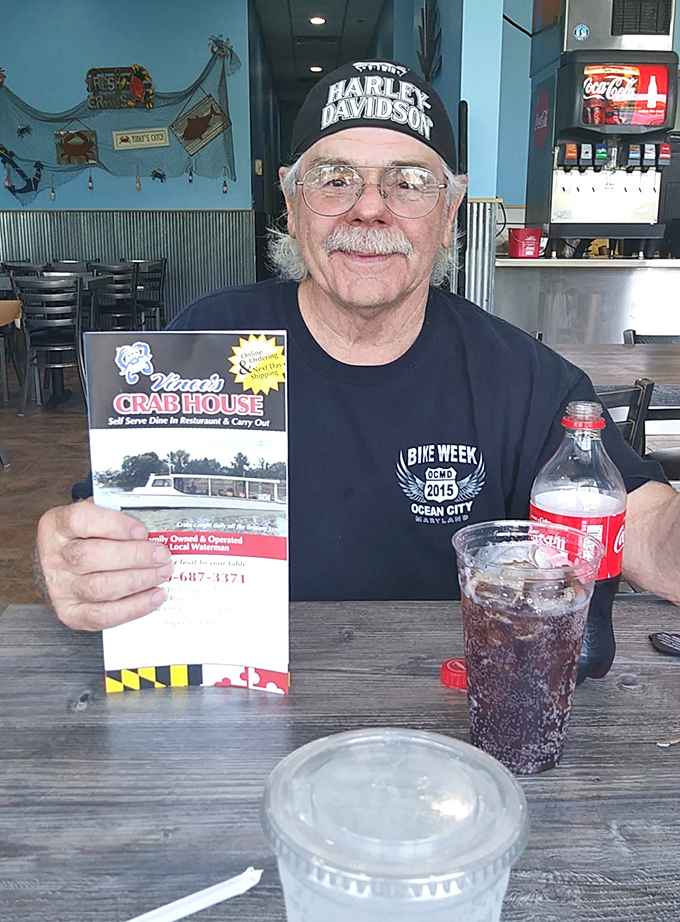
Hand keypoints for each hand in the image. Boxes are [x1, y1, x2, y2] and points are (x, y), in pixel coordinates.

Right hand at [36, 499, 172, 630]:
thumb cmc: (84, 539)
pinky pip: (105, 615)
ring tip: (161, 573)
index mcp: (57, 526)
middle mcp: (54, 558)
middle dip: (136, 556)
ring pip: (101, 587)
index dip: (116, 525)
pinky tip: (153, 596)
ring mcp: (61, 588)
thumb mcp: (96, 516)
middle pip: (93, 557)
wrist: (62, 566)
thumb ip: (118, 515)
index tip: (142, 531)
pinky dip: (134, 606)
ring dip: (139, 580)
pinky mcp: (72, 613)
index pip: (81, 520)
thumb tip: (151, 526)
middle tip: (161, 555)